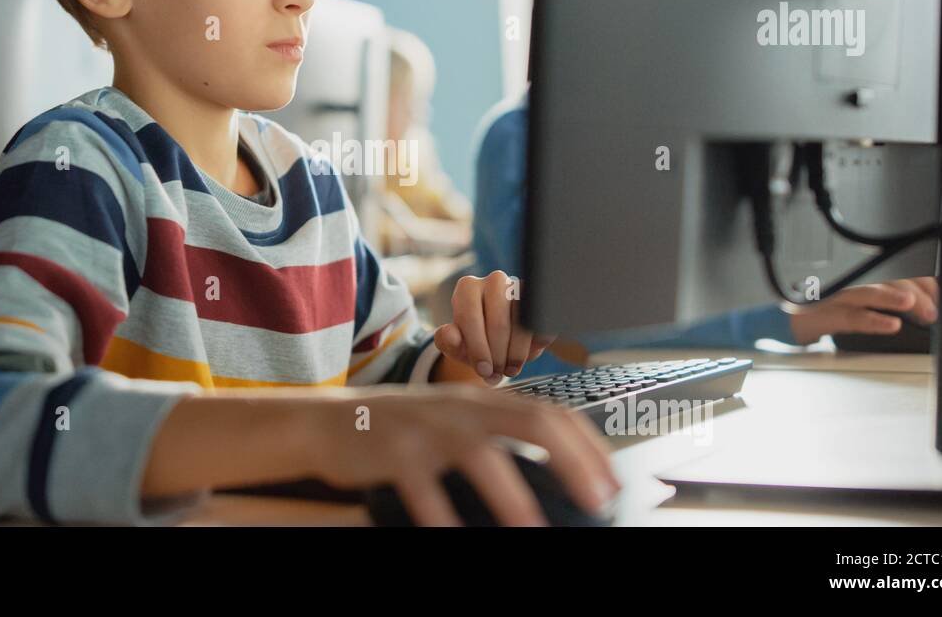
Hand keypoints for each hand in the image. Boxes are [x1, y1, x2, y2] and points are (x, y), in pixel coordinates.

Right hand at [307, 384, 618, 525]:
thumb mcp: (453, 421)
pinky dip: (442, 518)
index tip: (611, 484)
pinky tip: (455, 539)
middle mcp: (461, 409)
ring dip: (513, 497)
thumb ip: (497, 434)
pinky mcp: (393, 453)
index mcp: (482, 401)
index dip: (588, 446)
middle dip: (572, 461)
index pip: (551, 412)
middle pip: (531, 422)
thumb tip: (558, 472)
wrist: (330, 421)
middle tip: (596, 501)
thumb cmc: (403, 430)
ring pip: (481, 455)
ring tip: (533, 531)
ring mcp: (427, 428)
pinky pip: (423, 489)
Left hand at [433, 270, 556, 383]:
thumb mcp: (454, 344)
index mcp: (467, 287)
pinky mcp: (540, 300)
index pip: (470, 317)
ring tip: (509, 370)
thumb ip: (447, 341)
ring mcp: (520, 287)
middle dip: (498, 355)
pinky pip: (539, 327)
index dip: (477, 348)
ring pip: (521, 326)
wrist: (496, 337)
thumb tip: (451, 336)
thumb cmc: (472, 339)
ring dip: (516, 354)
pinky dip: (534, 347)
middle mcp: (494, 281)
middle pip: (498, 323)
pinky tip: (525, 358)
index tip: (483, 371)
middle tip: (497, 374)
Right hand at [788, 277, 938, 344]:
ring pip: (868, 292)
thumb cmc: (827, 304)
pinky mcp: (823, 313)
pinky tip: (890, 325)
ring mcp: (834, 294)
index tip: (939, 296)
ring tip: (912, 305)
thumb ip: (889, 293)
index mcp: (860, 269)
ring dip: (892, 298)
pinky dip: (872, 321)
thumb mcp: (859, 294)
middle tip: (932, 311)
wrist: (788, 318)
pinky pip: (851, 317)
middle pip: (886, 277)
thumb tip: (927, 303)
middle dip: (914, 293)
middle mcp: (848, 276)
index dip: (923, 281)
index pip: (898, 268)